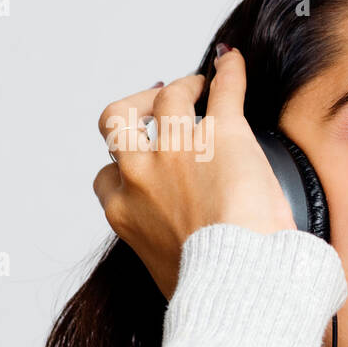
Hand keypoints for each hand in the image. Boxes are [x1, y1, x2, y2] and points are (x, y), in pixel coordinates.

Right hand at [93, 47, 296, 298]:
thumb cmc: (214, 283)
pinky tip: (233, 63)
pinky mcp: (224, 134)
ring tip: (201, 84)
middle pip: (120, 121)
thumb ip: (163, 253)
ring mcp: (179, 147)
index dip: (125, 160)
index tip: (143, 157)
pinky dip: (229, 72)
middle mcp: (140, 172)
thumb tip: (182, 264)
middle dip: (135, 108)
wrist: (240, 276)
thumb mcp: (169, 274)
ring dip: (182, 86)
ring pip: (169, 97)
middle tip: (158, 103)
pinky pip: (224, 89)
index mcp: (123, 210)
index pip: (107, 174)